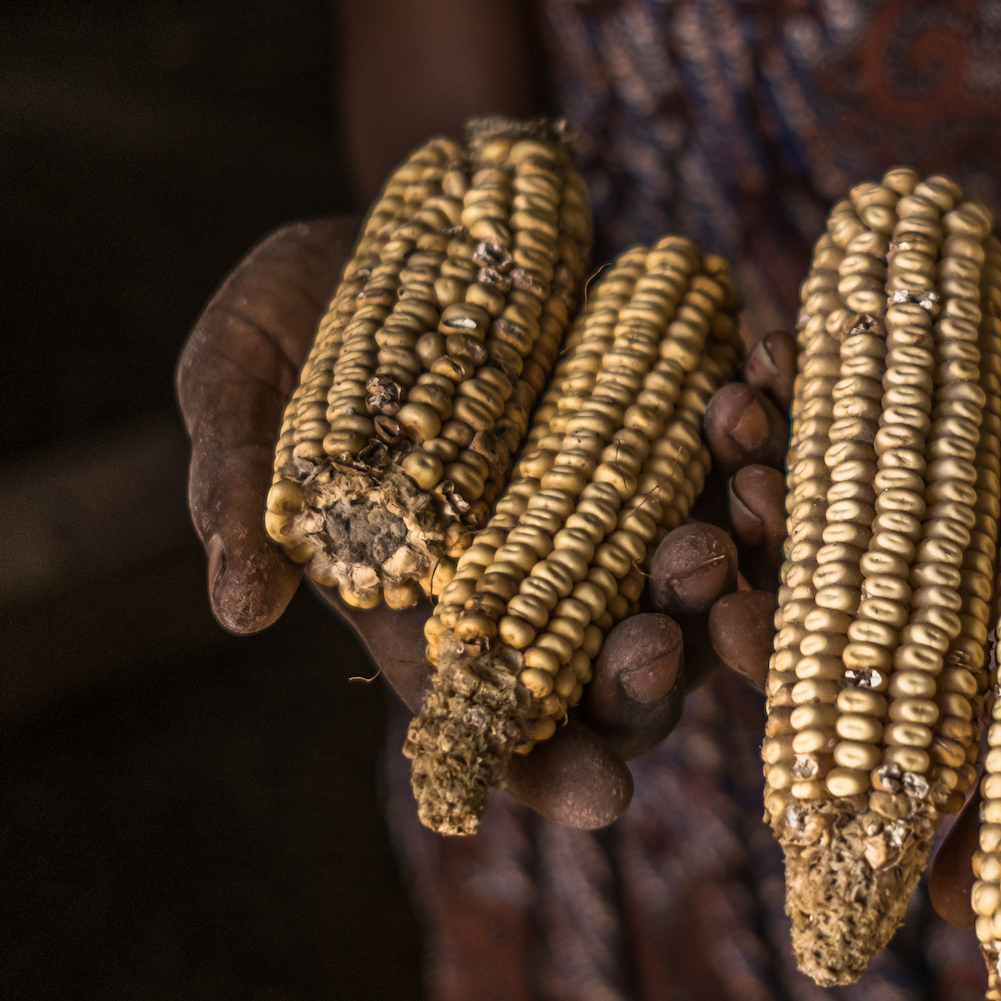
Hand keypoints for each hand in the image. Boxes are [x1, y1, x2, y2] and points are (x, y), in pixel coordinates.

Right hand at [178, 217, 796, 828]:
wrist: (409, 199)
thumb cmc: (305, 307)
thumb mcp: (240, 371)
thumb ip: (237, 481)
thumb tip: (237, 610)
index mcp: (442, 596)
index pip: (504, 716)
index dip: (555, 770)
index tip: (607, 801)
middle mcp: (548, 565)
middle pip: (629, 663)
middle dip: (667, 659)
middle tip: (677, 604)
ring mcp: (625, 494)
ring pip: (712, 573)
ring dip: (741, 553)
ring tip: (740, 489)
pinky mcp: (679, 416)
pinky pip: (745, 454)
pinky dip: (764, 431)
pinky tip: (755, 382)